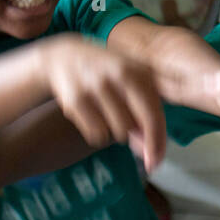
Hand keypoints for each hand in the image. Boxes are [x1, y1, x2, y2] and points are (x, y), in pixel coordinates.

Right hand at [40, 34, 167, 169]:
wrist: (62, 57)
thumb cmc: (107, 73)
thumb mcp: (132, 80)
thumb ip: (146, 109)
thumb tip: (150, 151)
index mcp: (137, 71)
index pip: (152, 114)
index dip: (157, 142)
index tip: (156, 162)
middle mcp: (117, 76)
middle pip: (132, 127)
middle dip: (138, 142)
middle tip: (136, 142)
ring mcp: (95, 87)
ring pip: (116, 133)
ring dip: (117, 131)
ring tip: (110, 114)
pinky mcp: (75, 100)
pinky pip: (96, 135)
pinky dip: (98, 132)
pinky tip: (93, 114)